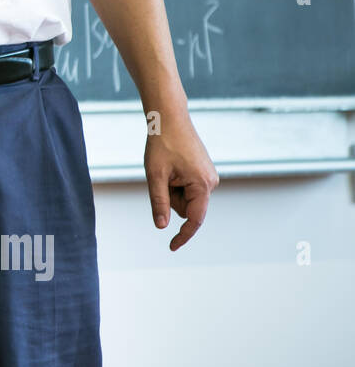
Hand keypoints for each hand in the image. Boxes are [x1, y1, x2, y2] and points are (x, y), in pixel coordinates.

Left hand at [143, 110, 218, 250]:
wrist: (169, 119)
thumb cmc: (162, 144)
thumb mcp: (155, 176)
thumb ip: (159, 202)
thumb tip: (162, 226)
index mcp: (203, 185)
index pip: (194, 219)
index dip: (182, 235)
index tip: (172, 247)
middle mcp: (211, 183)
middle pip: (185, 208)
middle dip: (170, 198)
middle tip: (161, 174)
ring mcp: (209, 177)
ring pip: (184, 198)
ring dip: (171, 189)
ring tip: (167, 167)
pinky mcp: (203, 173)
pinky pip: (186, 188)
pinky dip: (175, 183)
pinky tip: (171, 166)